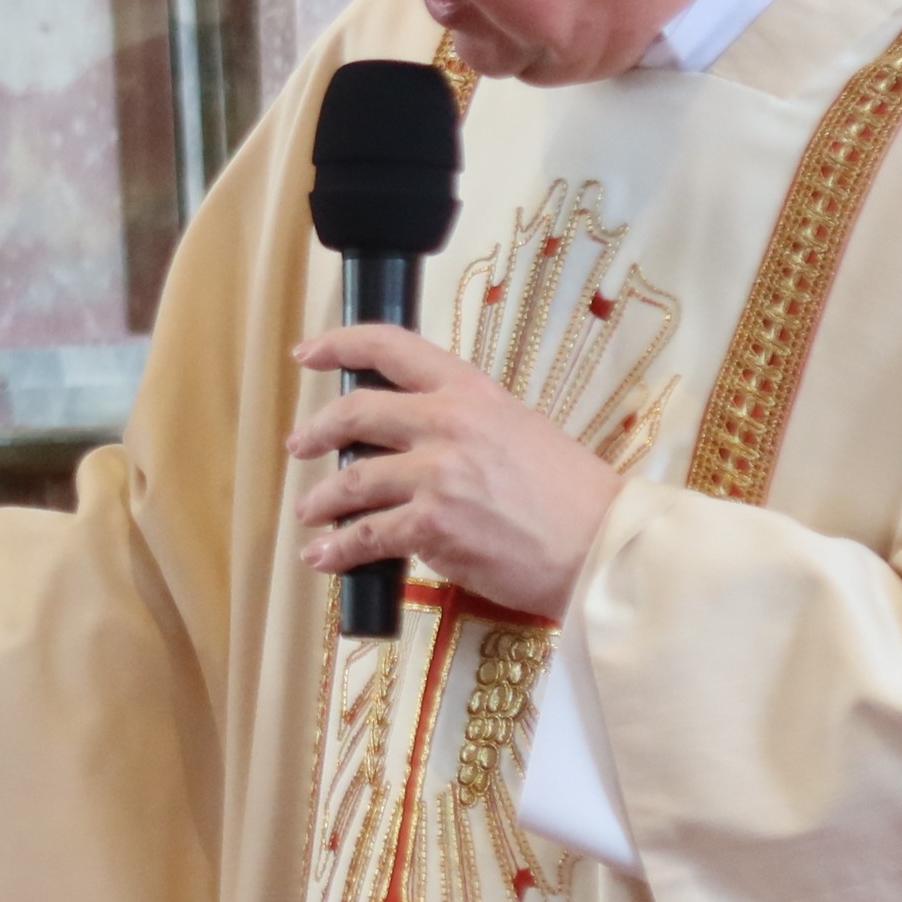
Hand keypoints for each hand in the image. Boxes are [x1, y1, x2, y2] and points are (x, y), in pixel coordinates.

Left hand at [285, 323, 625, 621]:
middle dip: (317, 431)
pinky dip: (337, 550)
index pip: (391, 347)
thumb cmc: (571, 495)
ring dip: (321, 500)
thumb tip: (419, 436)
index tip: (308, 352)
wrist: (601, 544)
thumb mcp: (520, 429)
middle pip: (356, 413)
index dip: (339, 344)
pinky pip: (365, 536)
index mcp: (471, 391)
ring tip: (310, 512)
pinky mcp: (432, 526)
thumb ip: (467, 423)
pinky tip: (323, 557)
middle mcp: (448, 423)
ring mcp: (437, 474)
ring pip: (352, 481)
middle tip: (300, 445)